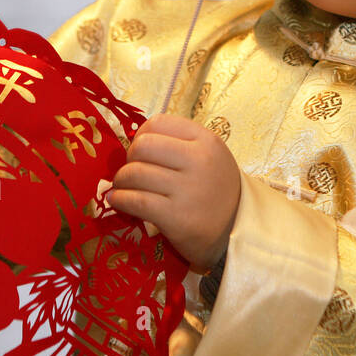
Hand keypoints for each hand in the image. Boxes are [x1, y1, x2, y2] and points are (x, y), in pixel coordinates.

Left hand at [108, 113, 240, 273]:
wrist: (237, 231)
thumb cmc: (217, 191)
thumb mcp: (211, 156)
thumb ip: (179, 145)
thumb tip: (134, 142)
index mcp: (206, 141)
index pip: (158, 123)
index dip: (141, 136)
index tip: (141, 152)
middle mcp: (199, 160)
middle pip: (143, 146)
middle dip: (129, 158)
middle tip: (131, 172)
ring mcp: (188, 189)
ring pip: (135, 173)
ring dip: (121, 181)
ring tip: (122, 188)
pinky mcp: (176, 217)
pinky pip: (136, 200)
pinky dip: (120, 200)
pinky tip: (118, 201)